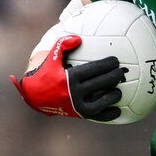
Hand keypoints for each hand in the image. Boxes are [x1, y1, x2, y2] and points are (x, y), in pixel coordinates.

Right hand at [10, 34, 124, 121]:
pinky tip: (118, 110)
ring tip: (119, 90)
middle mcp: (72, 93)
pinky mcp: (77, 115)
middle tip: (121, 72)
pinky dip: (108, 115)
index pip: (93, 70)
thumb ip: (63, 44)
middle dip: (113, 77)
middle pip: (99, 84)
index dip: (107, 65)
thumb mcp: (51, 57)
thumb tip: (78, 39)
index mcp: (68, 78)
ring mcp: (76, 106)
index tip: (115, 61)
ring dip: (112, 97)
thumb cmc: (45, 73)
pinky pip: (96, 117)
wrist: (34, 95)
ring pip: (99, 103)